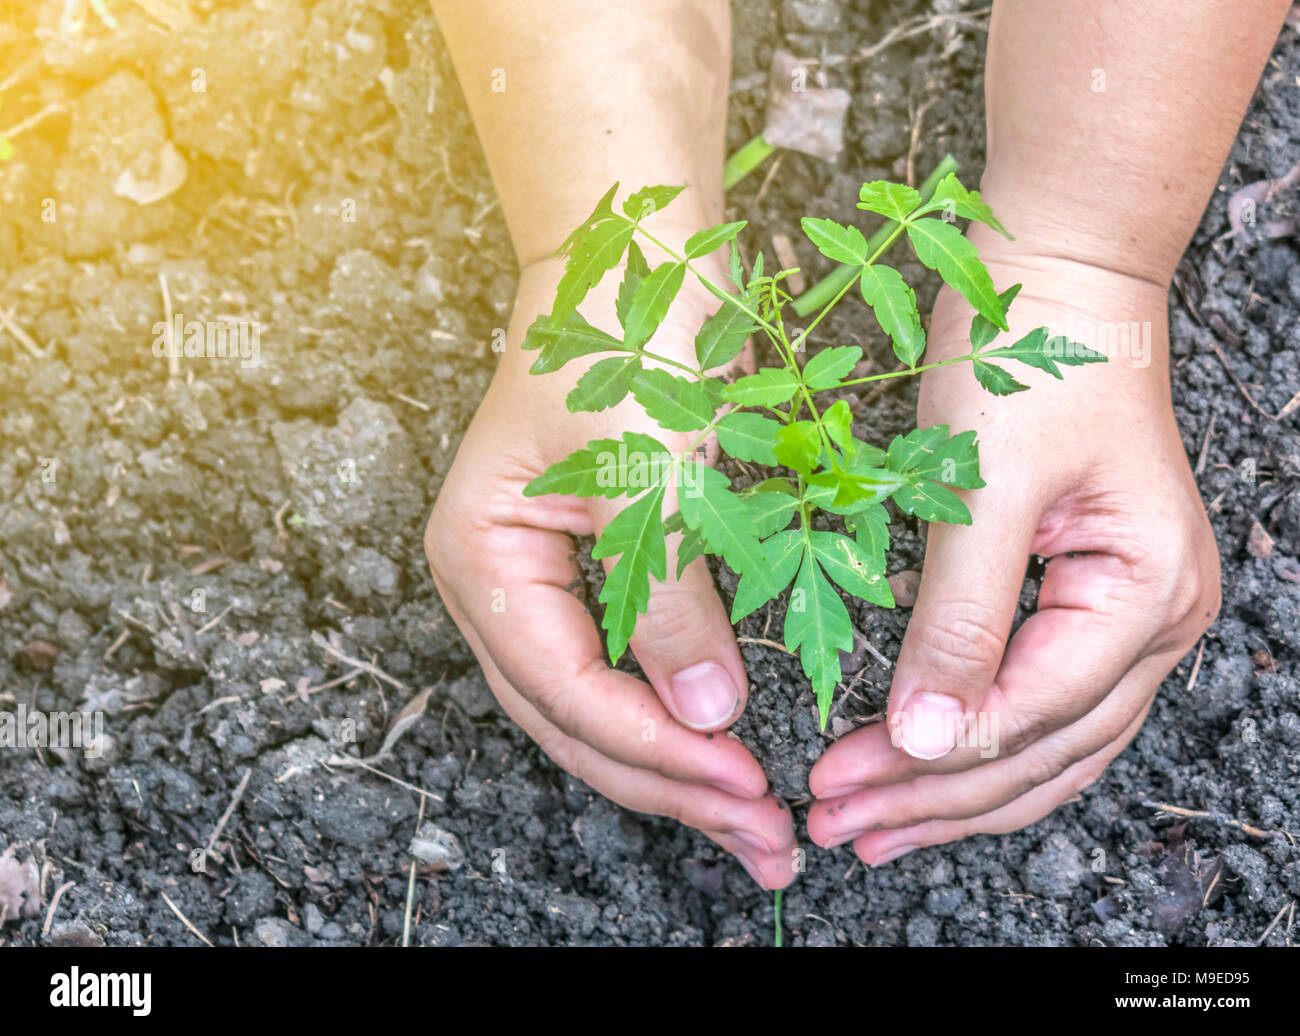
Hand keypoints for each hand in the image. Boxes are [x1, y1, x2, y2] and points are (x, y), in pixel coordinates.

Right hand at [425, 237, 796, 888]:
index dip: (656, 748)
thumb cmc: (624, 340)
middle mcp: (500, 583)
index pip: (565, 689)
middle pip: (575, 719)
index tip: (745, 789)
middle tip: (762, 844)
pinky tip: (724, 749)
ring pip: (600, 707)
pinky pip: (627, 667)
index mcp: (482, 559)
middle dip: (670, 784)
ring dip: (677, 765)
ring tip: (753, 821)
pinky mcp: (596, 571)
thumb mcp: (648, 473)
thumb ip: (668, 600)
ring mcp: (544, 581)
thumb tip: (707, 717)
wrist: (636, 256)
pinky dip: (678, 712)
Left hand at [807, 242, 1220, 862]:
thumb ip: (959, 620)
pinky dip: (974, 744)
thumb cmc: (1026, 358)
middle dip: (938, 800)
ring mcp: (1125, 615)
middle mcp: (1153, 620)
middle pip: (1044, 751)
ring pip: (1044, 743)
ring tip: (870, 827)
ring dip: (955, 792)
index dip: (933, 762)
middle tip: (839, 829)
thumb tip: (924, 742)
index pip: (1034, 715)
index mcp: (1145, 592)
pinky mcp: (1079, 599)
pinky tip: (919, 771)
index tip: (837, 783)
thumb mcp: (985, 487)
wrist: (1054, 276)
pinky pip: (1034, 701)